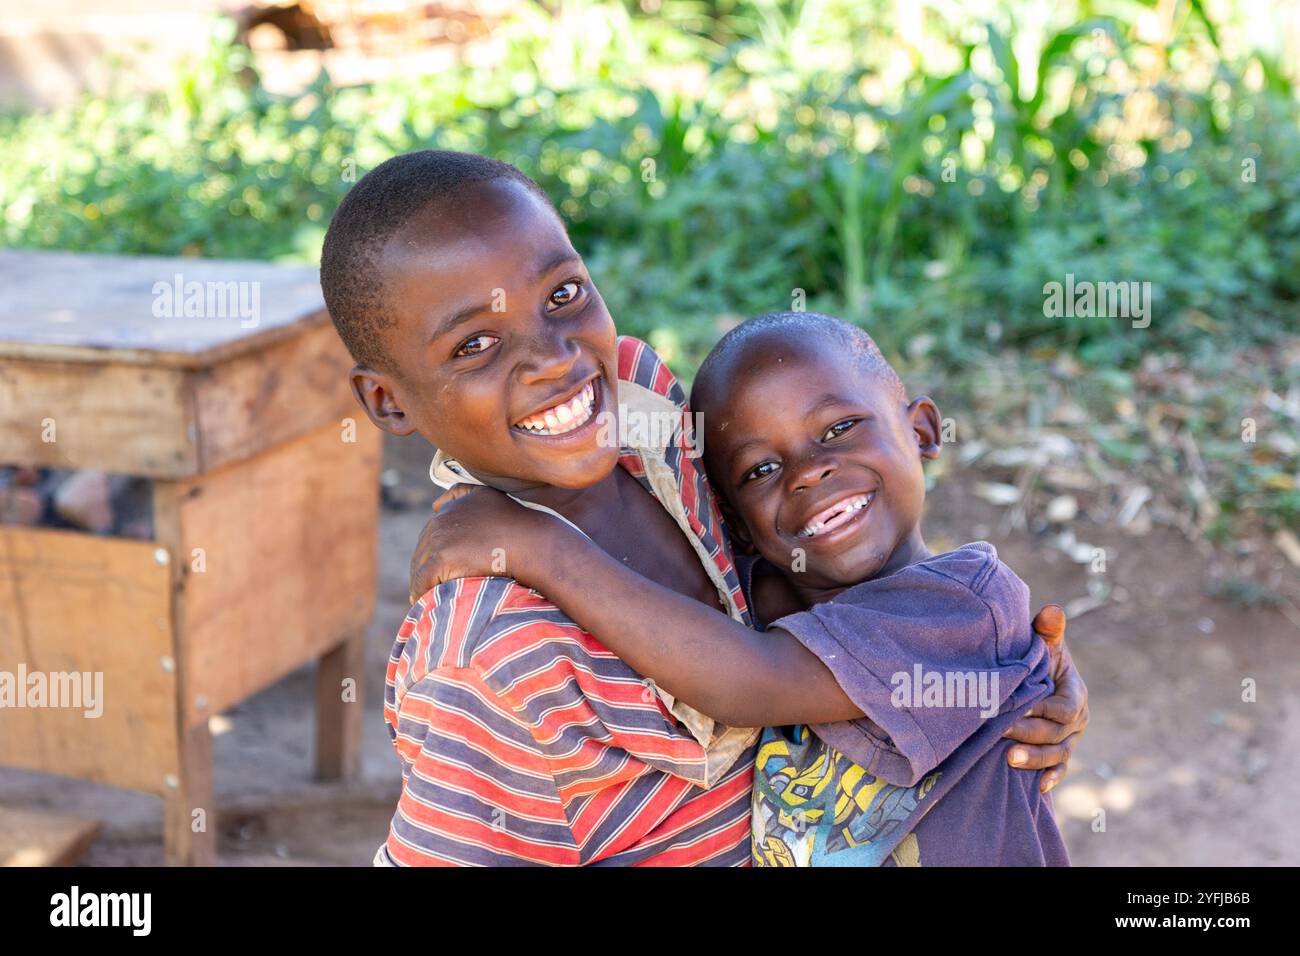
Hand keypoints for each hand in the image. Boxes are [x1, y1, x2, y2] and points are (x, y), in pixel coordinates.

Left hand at [407, 485, 554, 603]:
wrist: (532, 543)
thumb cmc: (518, 526)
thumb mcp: (488, 496)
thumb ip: (462, 493)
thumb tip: (435, 504)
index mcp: (451, 507)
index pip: (430, 534)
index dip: (432, 554)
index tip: (433, 569)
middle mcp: (442, 518)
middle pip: (422, 550)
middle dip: (423, 569)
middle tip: (425, 588)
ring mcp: (441, 537)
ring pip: (420, 565)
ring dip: (420, 582)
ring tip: (423, 597)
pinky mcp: (443, 557)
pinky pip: (423, 579)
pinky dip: (420, 591)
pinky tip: (422, 601)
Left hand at [1003, 605, 1088, 793]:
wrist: (1032, 674)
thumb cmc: (1036, 656)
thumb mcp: (1044, 642)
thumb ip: (1048, 630)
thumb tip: (1052, 610)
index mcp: (1075, 693)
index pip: (1062, 708)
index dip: (1040, 710)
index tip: (1015, 707)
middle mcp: (1076, 719)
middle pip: (1057, 734)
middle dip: (1031, 736)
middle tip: (1002, 735)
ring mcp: (1068, 739)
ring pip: (1057, 755)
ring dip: (1035, 760)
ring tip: (1009, 760)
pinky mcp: (1059, 752)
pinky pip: (1059, 769)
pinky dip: (1050, 778)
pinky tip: (1038, 789)